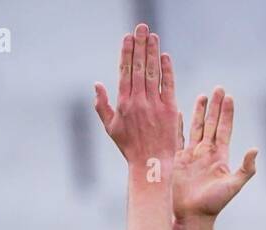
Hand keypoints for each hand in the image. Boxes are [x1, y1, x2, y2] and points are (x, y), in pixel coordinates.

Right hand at [93, 24, 177, 170]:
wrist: (150, 165)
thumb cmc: (130, 147)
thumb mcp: (111, 128)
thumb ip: (102, 105)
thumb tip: (96, 85)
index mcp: (123, 104)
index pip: (125, 71)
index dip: (127, 52)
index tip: (128, 37)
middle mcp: (138, 101)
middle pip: (139, 67)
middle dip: (140, 45)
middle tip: (142, 27)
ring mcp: (154, 105)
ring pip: (153, 73)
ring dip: (153, 52)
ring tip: (153, 36)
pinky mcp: (169, 110)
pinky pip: (169, 85)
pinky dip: (167, 70)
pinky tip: (165, 56)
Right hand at [174, 87, 257, 220]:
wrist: (192, 216)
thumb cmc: (213, 204)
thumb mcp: (233, 186)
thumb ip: (245, 168)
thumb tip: (255, 149)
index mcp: (219, 157)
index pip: (224, 129)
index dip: (227, 114)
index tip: (229, 96)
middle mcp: (206, 154)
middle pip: (211, 124)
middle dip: (215, 107)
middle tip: (218, 88)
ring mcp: (191, 156)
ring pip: (196, 128)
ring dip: (199, 112)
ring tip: (203, 95)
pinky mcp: (177, 161)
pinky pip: (177, 139)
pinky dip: (178, 126)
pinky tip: (179, 113)